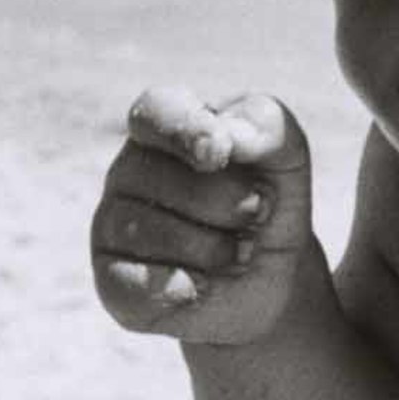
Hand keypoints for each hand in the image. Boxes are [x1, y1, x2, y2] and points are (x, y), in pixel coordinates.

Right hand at [90, 87, 312, 344]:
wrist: (269, 281)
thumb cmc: (269, 207)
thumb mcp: (287, 161)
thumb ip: (266, 128)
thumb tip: (225, 136)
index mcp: (165, 128)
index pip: (156, 110)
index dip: (185, 129)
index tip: (218, 153)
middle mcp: (128, 172)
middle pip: (160, 176)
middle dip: (228, 202)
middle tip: (257, 215)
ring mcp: (111, 225)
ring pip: (153, 232)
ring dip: (217, 249)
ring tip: (238, 252)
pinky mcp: (111, 281)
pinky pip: (140, 284)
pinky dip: (188, 289)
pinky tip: (206, 285)